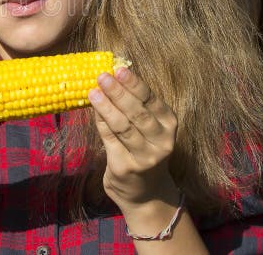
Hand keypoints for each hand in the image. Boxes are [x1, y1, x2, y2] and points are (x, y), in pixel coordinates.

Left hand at [88, 67, 178, 210]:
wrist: (146, 194)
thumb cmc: (144, 150)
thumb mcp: (148, 128)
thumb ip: (133, 106)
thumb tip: (110, 78)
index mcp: (169, 125)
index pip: (151, 100)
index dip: (135, 84)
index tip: (119, 69)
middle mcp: (161, 141)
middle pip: (138, 113)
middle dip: (119, 93)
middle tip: (103, 76)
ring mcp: (145, 157)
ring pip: (123, 127)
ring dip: (107, 107)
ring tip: (93, 91)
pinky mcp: (126, 167)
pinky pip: (110, 140)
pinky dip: (100, 123)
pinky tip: (93, 109)